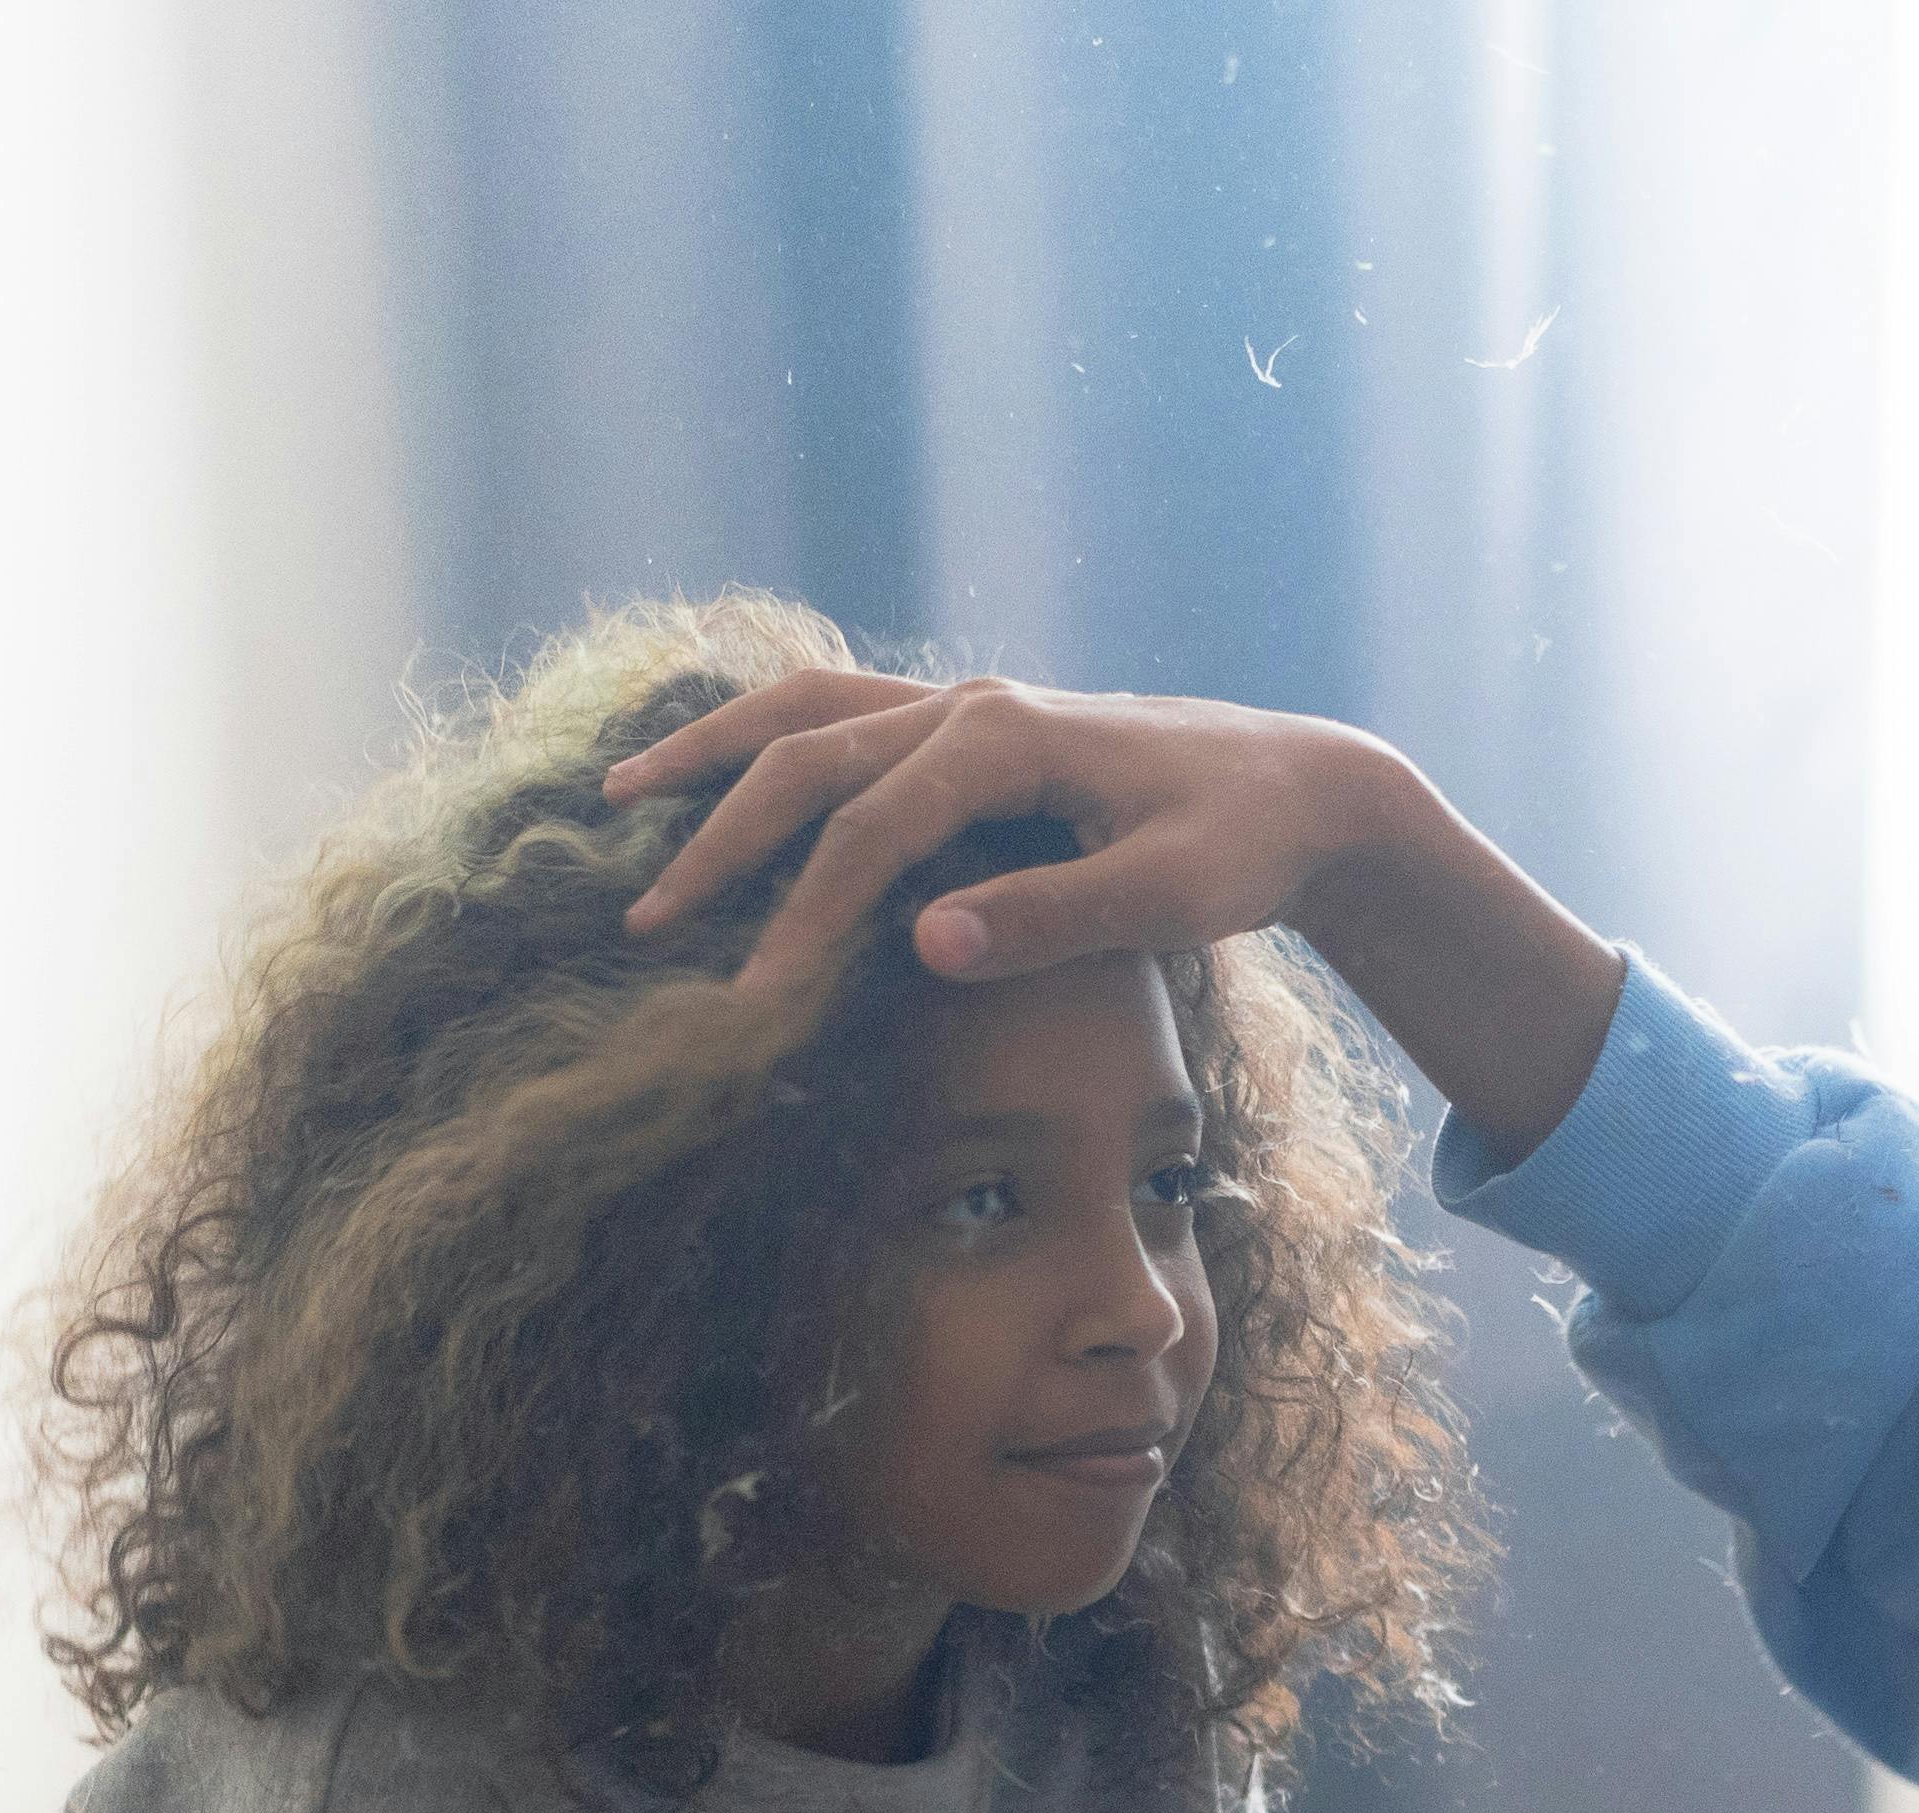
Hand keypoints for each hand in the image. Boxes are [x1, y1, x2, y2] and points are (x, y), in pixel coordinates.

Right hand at [595, 670, 1621, 1159]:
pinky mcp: (968, 726)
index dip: (804, 918)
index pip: (871, 833)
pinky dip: (763, 737)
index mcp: (1008, 740)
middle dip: (721, 842)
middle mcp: (970, 705)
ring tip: (619, 801)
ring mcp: (964, 705)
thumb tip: (922, 946)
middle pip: (808, 759)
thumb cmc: (1242, 845)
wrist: (1298, 784)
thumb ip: (1052, 919)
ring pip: (805, 710)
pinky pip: (839, 715)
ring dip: (711, 754)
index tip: (753, 1000)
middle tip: (649, 926)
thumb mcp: (1169, 896)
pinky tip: (710, 772)